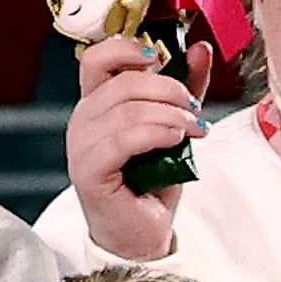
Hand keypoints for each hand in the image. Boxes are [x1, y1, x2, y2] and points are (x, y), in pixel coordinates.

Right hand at [63, 35, 201, 259]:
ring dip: (171, 115)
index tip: (162, 58)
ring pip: (129, 109)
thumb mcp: (173, 124)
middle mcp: (83, 119)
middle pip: (125, 81)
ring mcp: (81, 145)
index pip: (98, 57)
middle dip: (171, 90)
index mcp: (97, 102)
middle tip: (194, 109)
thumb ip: (185, 87)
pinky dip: (156, 134)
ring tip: (192, 130)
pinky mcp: (89, 171)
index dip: (130, 48)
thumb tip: (199, 49)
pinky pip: (124, 139)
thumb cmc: (153, 180)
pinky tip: (174, 140)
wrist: (143, 232)